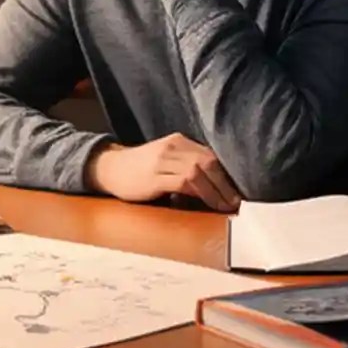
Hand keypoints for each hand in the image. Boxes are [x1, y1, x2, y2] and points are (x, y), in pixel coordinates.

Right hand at [85, 133, 241, 211]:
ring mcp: (162, 160)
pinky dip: (199, 193)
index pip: (210, 155)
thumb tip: (215, 184)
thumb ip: (186, 165)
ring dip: (215, 191)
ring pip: (198, 171)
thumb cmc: (140, 168)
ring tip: (225, 206)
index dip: (226, 175)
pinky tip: (206, 203)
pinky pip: (183, 182)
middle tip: (235, 201)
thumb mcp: (166, 160)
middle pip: (207, 162)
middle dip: (225, 184)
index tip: (236, 191)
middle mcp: (172, 147)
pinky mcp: (154, 176)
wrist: (110, 168)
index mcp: (178, 141)